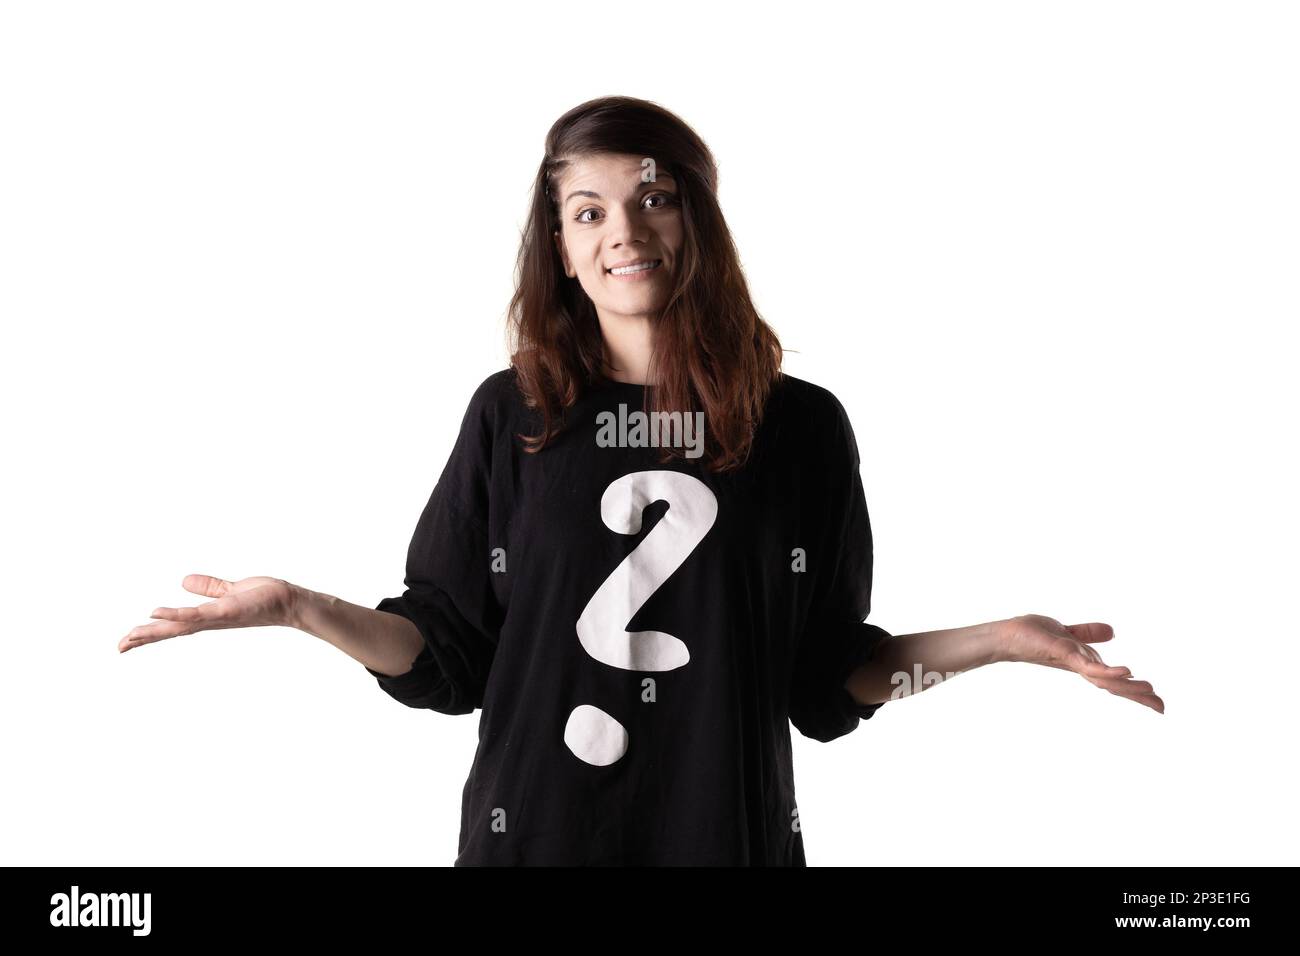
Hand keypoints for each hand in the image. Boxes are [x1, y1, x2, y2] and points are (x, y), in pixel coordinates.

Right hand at [118, 574, 298, 652]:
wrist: (288, 601)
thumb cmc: (263, 598)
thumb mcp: (229, 590)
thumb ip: (208, 587)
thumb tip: (183, 580)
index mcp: (206, 617)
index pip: (173, 626)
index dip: (150, 633)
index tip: (127, 641)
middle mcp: (208, 622)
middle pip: (171, 631)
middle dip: (145, 639)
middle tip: (120, 646)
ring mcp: (216, 618)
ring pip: (178, 626)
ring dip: (154, 631)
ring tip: (131, 636)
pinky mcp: (226, 611)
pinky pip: (196, 614)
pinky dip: (176, 614)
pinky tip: (156, 613)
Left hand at [999, 613, 1164, 713]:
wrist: (1008, 635)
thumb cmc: (1032, 636)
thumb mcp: (1069, 634)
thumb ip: (1088, 634)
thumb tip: (1113, 631)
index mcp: (1085, 664)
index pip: (1114, 681)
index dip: (1135, 691)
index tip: (1159, 703)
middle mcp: (1081, 668)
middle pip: (1114, 686)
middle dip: (1138, 697)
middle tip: (1162, 707)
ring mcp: (1074, 663)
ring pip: (1105, 679)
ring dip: (1128, 686)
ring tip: (1151, 690)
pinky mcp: (1064, 654)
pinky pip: (1089, 665)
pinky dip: (1108, 670)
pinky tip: (1126, 671)